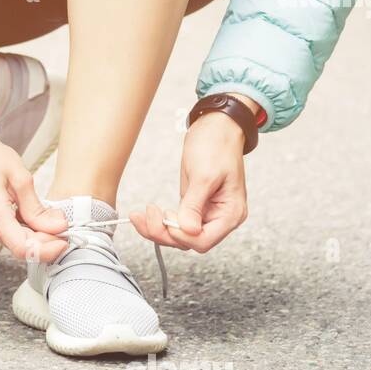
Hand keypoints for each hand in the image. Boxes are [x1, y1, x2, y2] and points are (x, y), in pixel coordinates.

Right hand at [0, 119, 67, 260]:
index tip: (65, 239)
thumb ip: (36, 206)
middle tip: (64, 227)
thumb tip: (57, 226)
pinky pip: (8, 232)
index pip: (23, 249)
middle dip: (46, 243)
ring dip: (36, 237)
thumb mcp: (17, 175)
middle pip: (21, 248)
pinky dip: (25, 229)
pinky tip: (36, 216)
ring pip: (15, 242)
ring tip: (53, 219)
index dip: (47, 250)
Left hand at [131, 95, 255, 252]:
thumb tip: (187, 229)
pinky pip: (176, 222)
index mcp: (230, 213)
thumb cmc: (216, 146)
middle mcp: (220, 218)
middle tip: (145, 215)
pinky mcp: (194, 207)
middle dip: (164, 232)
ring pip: (180, 234)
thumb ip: (194, 205)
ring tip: (139, 215)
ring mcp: (207, 213)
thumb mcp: (203, 175)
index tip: (165, 218)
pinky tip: (146, 213)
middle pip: (189, 241)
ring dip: (157, 228)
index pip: (203, 240)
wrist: (216, 128)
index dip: (180, 235)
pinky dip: (160, 221)